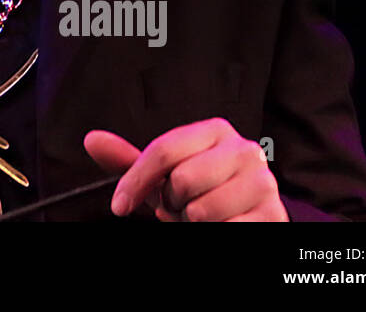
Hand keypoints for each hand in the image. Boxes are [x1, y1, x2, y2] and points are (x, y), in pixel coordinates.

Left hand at [84, 118, 287, 220]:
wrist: (247, 217)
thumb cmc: (202, 191)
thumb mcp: (165, 175)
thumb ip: (130, 160)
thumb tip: (91, 139)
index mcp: (216, 131)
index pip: (164, 150)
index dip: (135, 181)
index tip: (119, 205)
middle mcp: (244, 150)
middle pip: (181, 180)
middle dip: (172, 203)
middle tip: (182, 205)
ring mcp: (263, 183)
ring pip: (201, 210)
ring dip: (193, 222)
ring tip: (202, 215)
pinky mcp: (273, 216)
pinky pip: (225, 230)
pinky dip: (216, 234)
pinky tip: (221, 226)